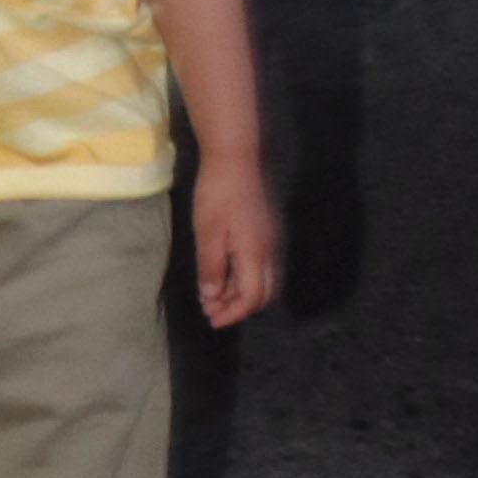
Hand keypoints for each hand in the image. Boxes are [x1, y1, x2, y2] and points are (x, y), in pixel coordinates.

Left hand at [190, 159, 281, 326]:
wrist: (235, 158)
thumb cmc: (217, 194)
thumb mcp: (208, 233)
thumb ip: (211, 268)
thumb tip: (212, 298)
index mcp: (255, 253)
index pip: (251, 297)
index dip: (232, 313)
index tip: (212, 319)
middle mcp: (269, 250)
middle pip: (261, 293)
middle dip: (238, 307)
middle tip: (211, 310)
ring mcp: (270, 239)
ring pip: (261, 279)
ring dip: (239, 292)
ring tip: (212, 294)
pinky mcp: (264, 230)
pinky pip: (259, 265)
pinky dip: (242, 277)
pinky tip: (223, 273)